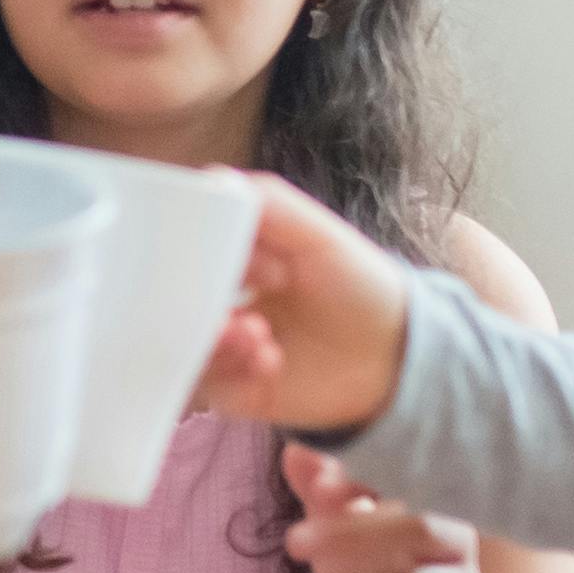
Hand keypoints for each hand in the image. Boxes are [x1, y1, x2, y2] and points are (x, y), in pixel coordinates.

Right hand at [189, 178, 416, 433]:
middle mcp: (225, 302)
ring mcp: (228, 349)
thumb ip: (269, 204)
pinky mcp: (238, 391)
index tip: (221, 253)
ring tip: (257, 335)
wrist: (397, 355)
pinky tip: (270, 361)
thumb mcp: (318, 234)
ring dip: (217, 339)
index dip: (193, 251)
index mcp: (236, 260)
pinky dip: (235, 372)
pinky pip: (213, 387)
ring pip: (188, 345)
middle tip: (230, 302)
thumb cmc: (361, 285)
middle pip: (176, 300)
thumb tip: (213, 181)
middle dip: (197, 301)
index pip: (187, 251)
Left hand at [283, 445, 490, 572]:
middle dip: (351, 534)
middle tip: (291, 544)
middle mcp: (462, 548)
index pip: (409, 482)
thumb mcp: (342, 536)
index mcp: (438, 506)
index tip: (317, 489)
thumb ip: (324, 498)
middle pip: (418, 529)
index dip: (365, 479)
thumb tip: (294, 452)